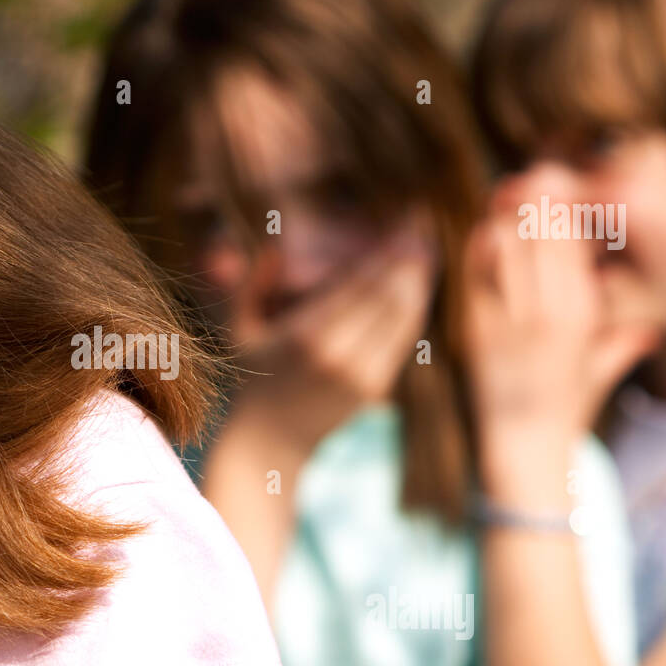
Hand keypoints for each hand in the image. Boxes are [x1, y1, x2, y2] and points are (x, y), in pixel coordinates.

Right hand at [227, 230, 435, 455]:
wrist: (270, 442)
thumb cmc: (252, 378)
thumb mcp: (238, 330)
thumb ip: (248, 284)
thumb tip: (272, 246)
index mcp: (306, 336)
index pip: (359, 283)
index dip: (386, 252)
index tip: (403, 224)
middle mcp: (339, 355)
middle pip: (389, 296)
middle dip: (410, 260)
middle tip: (424, 229)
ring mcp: (362, 374)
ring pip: (403, 318)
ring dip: (419, 282)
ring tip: (427, 251)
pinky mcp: (375, 388)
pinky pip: (401, 341)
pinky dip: (413, 310)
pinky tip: (418, 288)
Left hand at [463, 169, 658, 466]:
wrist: (522, 444)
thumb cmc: (566, 405)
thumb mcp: (602, 370)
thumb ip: (624, 342)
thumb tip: (649, 329)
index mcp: (583, 315)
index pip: (576, 241)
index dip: (567, 205)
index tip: (561, 185)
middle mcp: (548, 313)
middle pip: (541, 231)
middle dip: (535, 198)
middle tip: (529, 179)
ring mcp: (507, 319)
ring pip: (505, 244)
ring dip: (505, 216)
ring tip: (505, 199)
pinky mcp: (474, 327)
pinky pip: (474, 272)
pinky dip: (478, 246)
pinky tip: (482, 233)